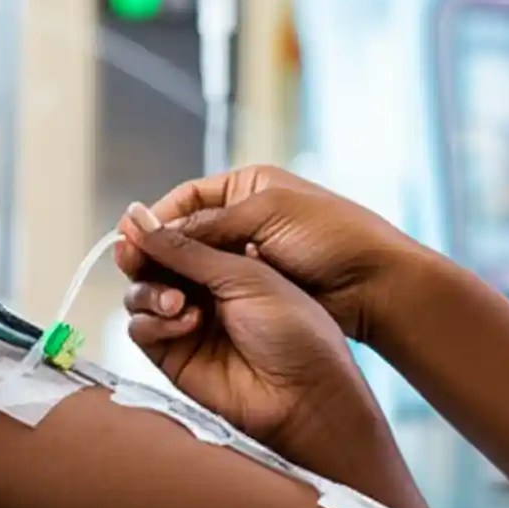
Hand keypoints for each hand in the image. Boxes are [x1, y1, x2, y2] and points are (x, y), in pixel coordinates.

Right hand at [115, 165, 431, 344]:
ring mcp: (241, 266)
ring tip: (171, 299)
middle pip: (177, 241)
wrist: (376, 286)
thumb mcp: (265, 217)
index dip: (155, 221)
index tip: (132, 241)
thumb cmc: (333, 238)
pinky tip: (184, 317)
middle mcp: (238, 226)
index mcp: (246, 190)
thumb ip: (202, 225)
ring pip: (183, 275)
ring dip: (168, 285)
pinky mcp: (246, 300)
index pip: (183, 201)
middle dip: (155, 256)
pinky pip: (203, 302)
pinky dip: (185, 309)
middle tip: (136, 272)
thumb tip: (141, 223)